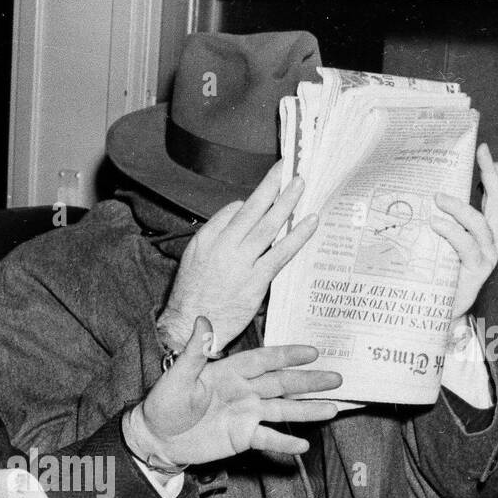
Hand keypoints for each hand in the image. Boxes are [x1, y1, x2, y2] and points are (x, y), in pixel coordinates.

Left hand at [129, 316, 341, 466]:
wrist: (157, 437)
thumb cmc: (164, 403)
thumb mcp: (177, 376)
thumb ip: (195, 352)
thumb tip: (203, 321)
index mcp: (230, 371)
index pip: (264, 360)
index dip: (287, 355)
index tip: (312, 352)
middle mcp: (244, 391)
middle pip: (282, 384)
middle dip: (309, 381)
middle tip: (336, 378)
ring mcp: (246, 414)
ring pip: (283, 410)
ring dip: (308, 409)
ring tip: (333, 407)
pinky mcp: (242, 437)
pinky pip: (268, 439)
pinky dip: (285, 442)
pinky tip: (303, 445)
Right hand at [158, 169, 318, 354]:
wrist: (189, 328)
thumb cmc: (192, 297)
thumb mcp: (192, 260)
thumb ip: (215, 236)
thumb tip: (237, 213)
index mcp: (206, 239)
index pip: (233, 210)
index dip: (253, 200)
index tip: (270, 189)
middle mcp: (223, 247)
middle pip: (253, 209)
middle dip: (272, 185)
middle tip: (288, 168)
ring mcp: (240, 264)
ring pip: (268, 225)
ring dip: (287, 202)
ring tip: (300, 184)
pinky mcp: (255, 282)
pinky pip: (281, 253)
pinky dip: (297, 235)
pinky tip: (309, 222)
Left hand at [431, 143, 497, 319]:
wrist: (439, 312)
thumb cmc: (444, 276)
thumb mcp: (451, 244)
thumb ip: (458, 223)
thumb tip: (456, 200)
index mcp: (489, 232)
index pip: (497, 195)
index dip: (494, 173)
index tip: (483, 150)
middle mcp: (493, 242)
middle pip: (496, 202)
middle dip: (490, 175)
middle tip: (479, 153)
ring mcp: (488, 257)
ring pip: (479, 224)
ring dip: (459, 207)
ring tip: (438, 198)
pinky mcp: (477, 271)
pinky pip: (467, 245)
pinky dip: (452, 231)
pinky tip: (437, 223)